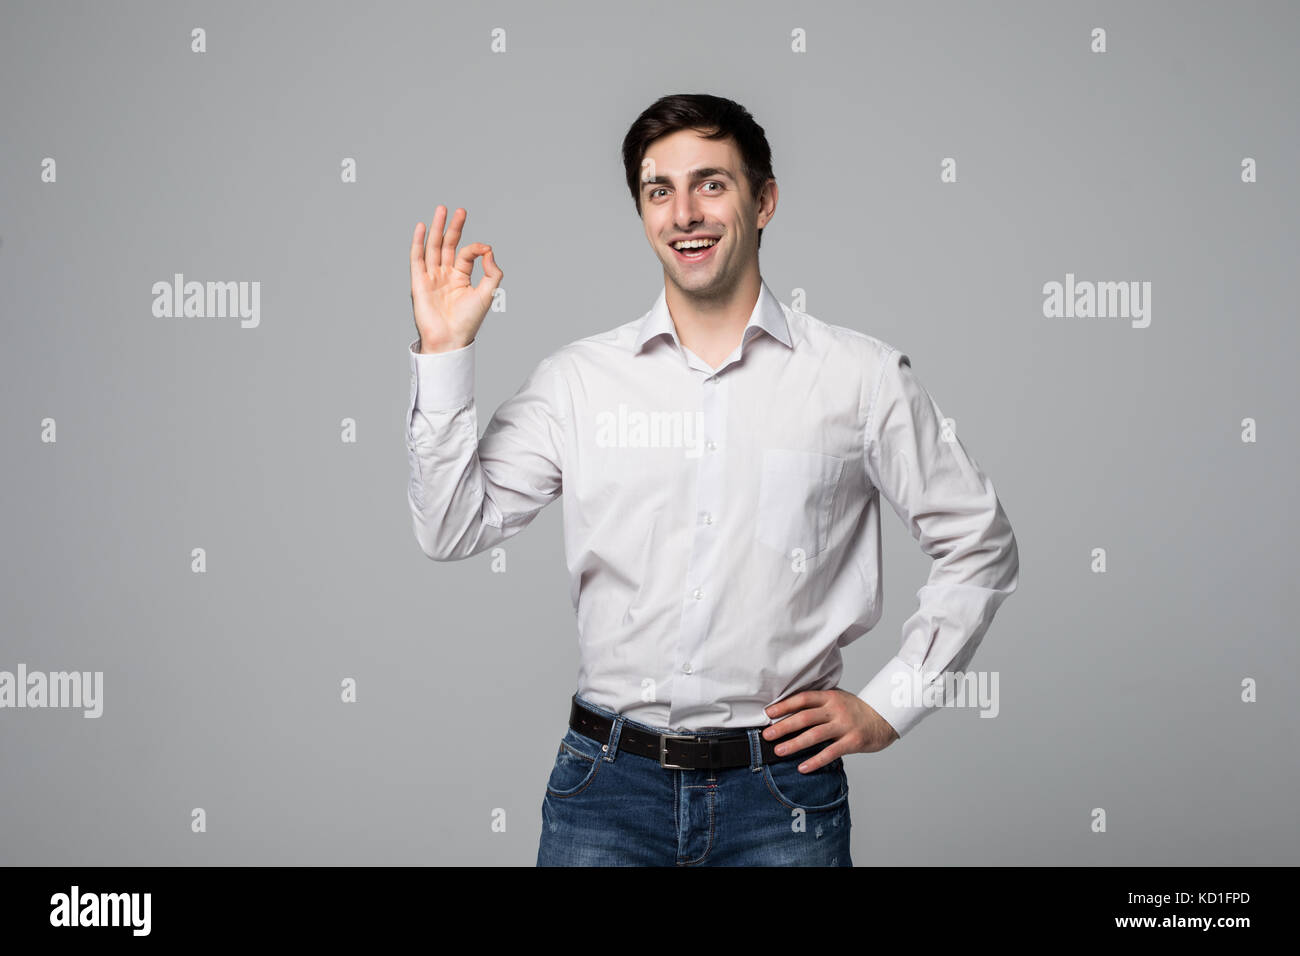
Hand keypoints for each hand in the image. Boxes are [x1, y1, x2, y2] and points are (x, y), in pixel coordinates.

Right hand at [410, 206, 502, 352]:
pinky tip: (422, 227)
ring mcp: (431, 277)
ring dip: (437, 228)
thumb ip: (492, 271)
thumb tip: (488, 250)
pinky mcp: (419, 282)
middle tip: (459, 210)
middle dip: (453, 227)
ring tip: (441, 210)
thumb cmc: (468, 321)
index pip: (465, 254)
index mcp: (460, 277)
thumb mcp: (488, 294)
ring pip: (433, 247)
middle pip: (448, 245)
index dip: (476, 248)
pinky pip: (417, 258)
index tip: (484, 249)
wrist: (450, 339)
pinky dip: (419, 242)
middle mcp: (445, 275)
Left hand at [762, 688, 898, 771]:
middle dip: (784, 726)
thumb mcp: (838, 699)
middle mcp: (836, 710)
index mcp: (830, 697)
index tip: (768, 713)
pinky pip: (830, 752)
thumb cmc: (857, 710)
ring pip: (815, 735)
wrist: (886, 718)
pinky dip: (815, 761)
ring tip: (779, 751)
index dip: (785, 705)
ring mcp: (845, 726)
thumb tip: (790, 710)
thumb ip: (819, 703)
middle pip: (805, 717)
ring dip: (794, 744)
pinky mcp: (853, 741)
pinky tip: (802, 767)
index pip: (803, 699)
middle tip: (767, 735)